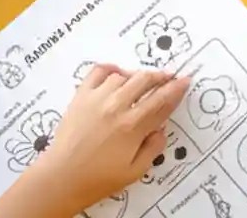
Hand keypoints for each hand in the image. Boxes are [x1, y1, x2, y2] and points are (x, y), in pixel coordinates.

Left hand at [26, 64, 190, 213]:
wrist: (62, 177)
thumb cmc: (97, 179)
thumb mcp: (134, 171)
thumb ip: (153, 148)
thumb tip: (161, 129)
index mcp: (132, 127)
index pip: (161, 101)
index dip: (176, 89)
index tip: (184, 81)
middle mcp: (116, 108)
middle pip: (146, 81)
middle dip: (161, 77)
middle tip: (168, 77)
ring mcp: (97, 99)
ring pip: (124, 75)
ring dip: (137, 76)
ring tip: (142, 82)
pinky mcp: (81, 96)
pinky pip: (98, 71)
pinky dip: (110, 69)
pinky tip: (117, 74)